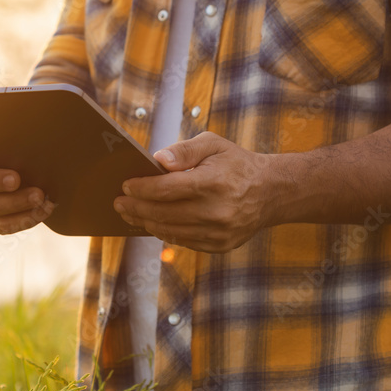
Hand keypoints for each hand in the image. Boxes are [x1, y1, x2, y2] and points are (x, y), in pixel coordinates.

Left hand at [113, 132, 276, 252]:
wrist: (271, 192)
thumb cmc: (236, 163)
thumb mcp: (213, 144)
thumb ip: (184, 150)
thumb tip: (157, 161)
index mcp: (213, 182)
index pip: (166, 189)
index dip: (142, 188)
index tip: (125, 185)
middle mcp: (216, 211)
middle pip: (163, 213)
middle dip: (136, 207)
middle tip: (118, 202)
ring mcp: (219, 232)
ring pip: (170, 231)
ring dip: (145, 222)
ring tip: (130, 213)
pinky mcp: (220, 246)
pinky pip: (183, 241)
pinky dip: (165, 232)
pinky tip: (153, 222)